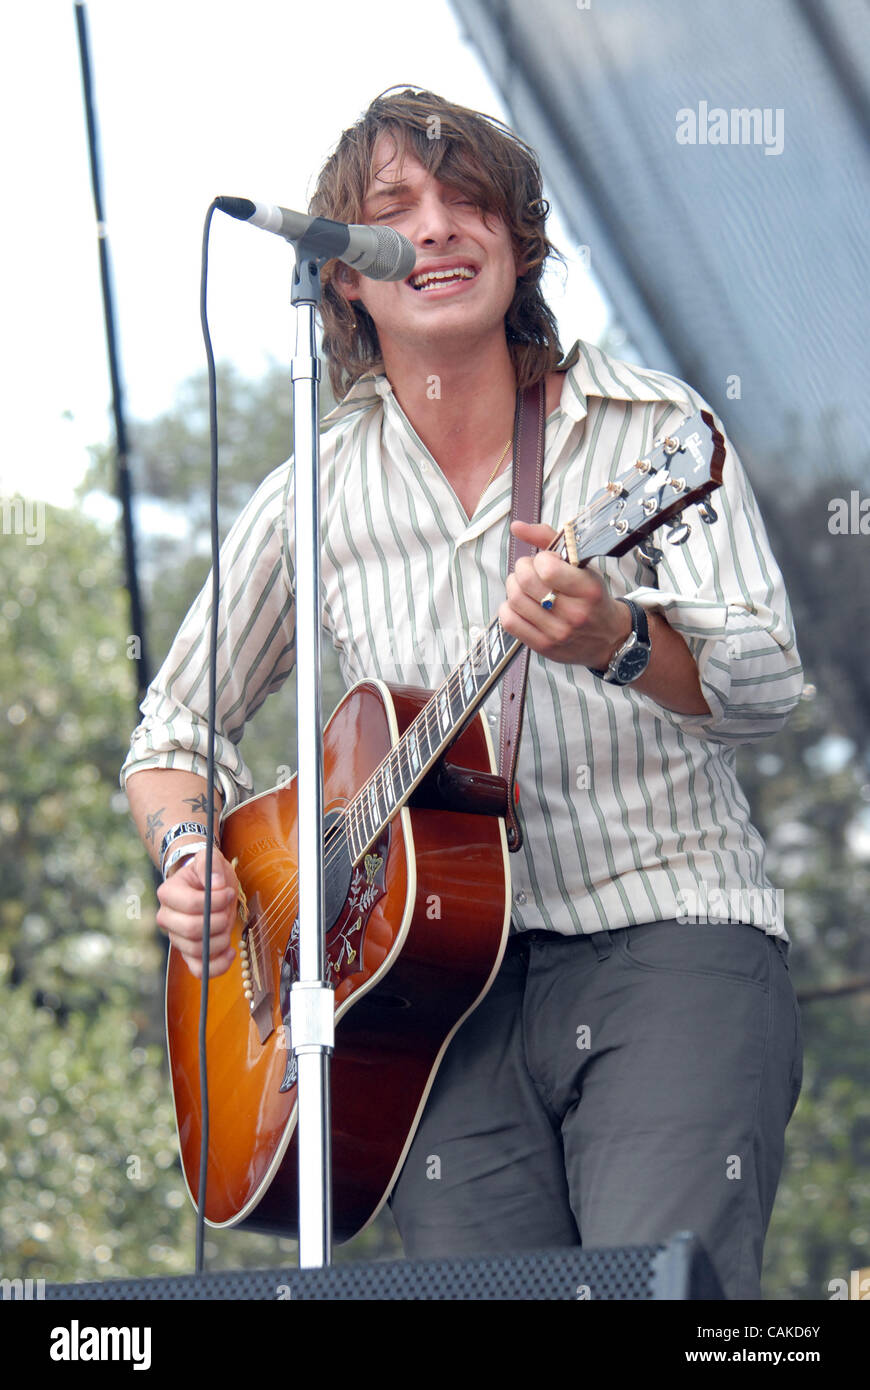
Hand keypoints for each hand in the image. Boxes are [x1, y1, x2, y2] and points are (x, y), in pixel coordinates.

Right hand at [156, 845, 239, 978]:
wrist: (208, 888)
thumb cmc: (209, 874)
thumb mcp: (210, 859)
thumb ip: (211, 864)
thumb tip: (217, 884)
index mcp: (168, 893)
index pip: (191, 904)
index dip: (215, 901)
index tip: (228, 893)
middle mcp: (167, 918)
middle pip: (192, 929)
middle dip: (218, 921)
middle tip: (228, 911)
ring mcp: (176, 938)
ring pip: (198, 950)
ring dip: (221, 939)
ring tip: (228, 923)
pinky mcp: (188, 954)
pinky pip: (199, 970)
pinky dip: (217, 966)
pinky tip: (231, 952)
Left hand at [499, 521, 630, 667]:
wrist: (609, 638)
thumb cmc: (593, 599)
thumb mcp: (583, 567)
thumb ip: (549, 541)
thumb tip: (517, 526)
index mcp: (588, 590)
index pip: (547, 568)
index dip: (541, 559)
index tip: (547, 561)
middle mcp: (574, 614)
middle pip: (526, 582)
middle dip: (522, 568)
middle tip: (530, 570)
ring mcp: (557, 633)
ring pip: (515, 600)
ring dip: (514, 586)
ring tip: (525, 586)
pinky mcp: (543, 646)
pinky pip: (510, 622)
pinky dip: (508, 608)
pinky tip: (521, 604)